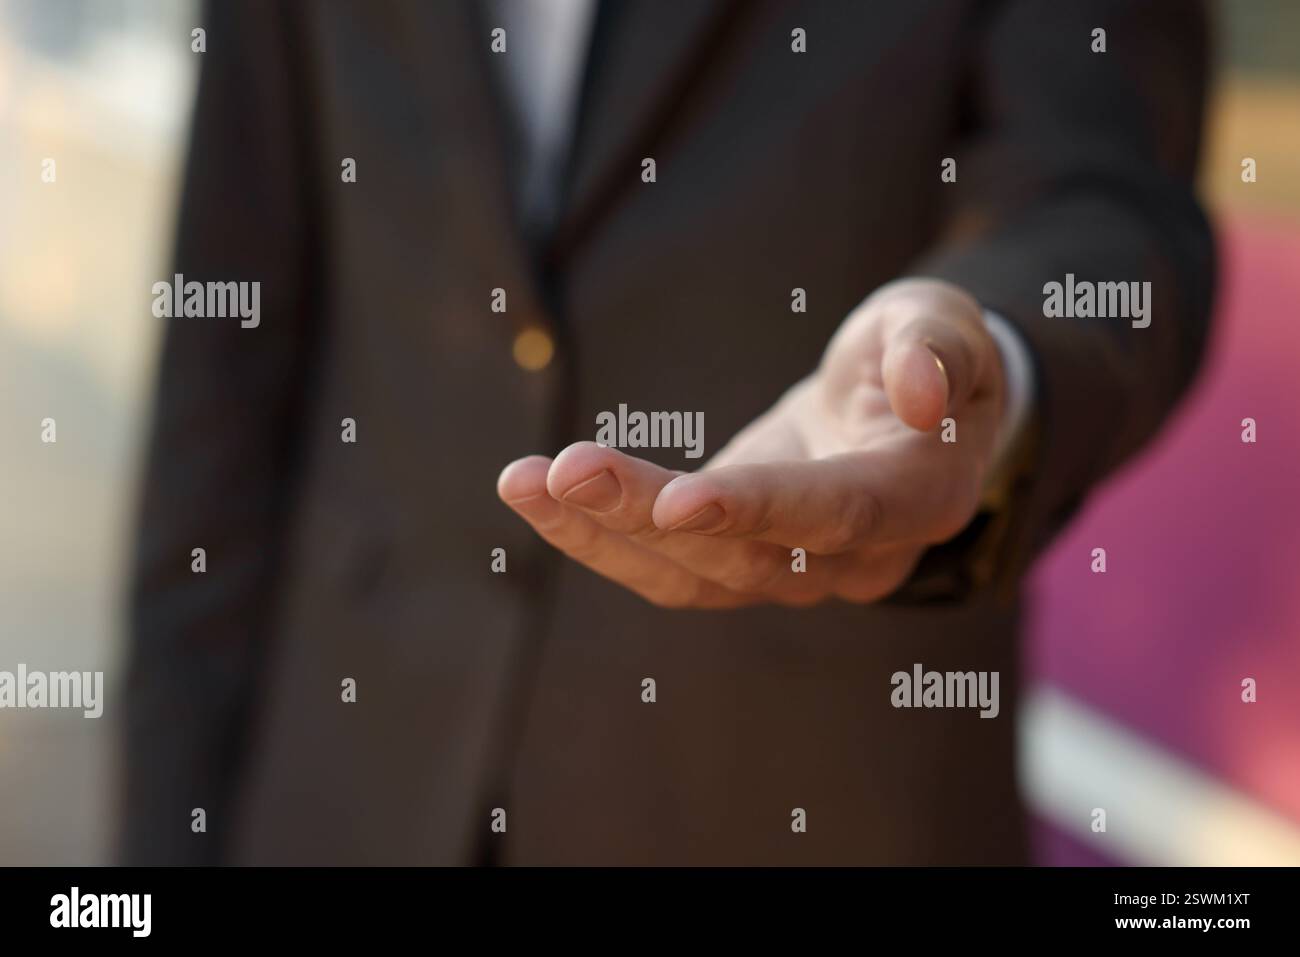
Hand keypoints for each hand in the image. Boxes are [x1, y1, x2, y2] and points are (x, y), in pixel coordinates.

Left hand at [497, 278, 1005, 607]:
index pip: (839, 513)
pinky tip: (532, 491)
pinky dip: (596, 535)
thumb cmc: (922, 355)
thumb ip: (938, 348)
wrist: (900, 413)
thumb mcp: (943, 323)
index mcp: (918, 497)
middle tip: (564, 468)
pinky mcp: (733, 560)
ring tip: (519, 482)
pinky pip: (663, 566)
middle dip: (648, 516)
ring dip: (600, 535)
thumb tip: (921, 396)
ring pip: (689, 577)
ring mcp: (789, 571)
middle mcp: (855, 558)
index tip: (678, 499)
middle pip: (745, 557)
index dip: (762, 508)